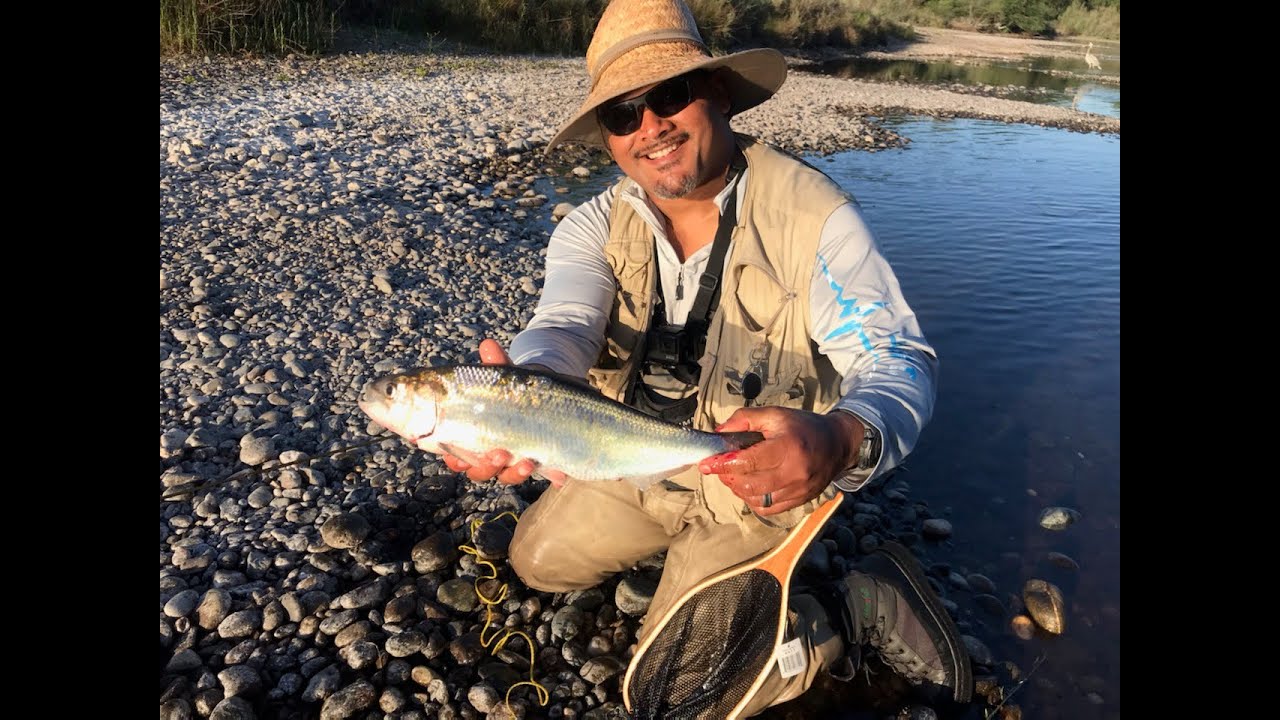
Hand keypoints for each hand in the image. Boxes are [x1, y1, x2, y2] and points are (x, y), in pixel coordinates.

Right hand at [435, 339, 567, 486]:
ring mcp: (515, 460)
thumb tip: (488, 344)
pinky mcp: (540, 462)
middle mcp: (490, 451)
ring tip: (527, 462)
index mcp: (473, 434)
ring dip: (515, 473)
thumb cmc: (515, 388)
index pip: (456, 453)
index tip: (458, 457)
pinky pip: (542, 475)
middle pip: (480, 470)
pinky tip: (558, 475)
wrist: (547, 394)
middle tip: (499, 453)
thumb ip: (497, 365)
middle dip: (487, 466)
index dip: (455, 459)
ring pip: (508, 475)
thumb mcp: (506, 376)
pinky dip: (550, 475)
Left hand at [698, 407, 860, 515]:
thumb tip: (718, 434)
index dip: (723, 464)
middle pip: (750, 485)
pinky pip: (768, 508)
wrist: (837, 443)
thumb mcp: (774, 415)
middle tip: (721, 468)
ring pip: (757, 499)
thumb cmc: (803, 427)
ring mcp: (798, 490)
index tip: (706, 464)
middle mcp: (794, 472)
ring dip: (738, 490)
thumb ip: (744, 420)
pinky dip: (753, 500)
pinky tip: (749, 487)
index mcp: (787, 447)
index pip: (748, 461)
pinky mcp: (800, 501)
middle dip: (728, 478)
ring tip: (734, 476)